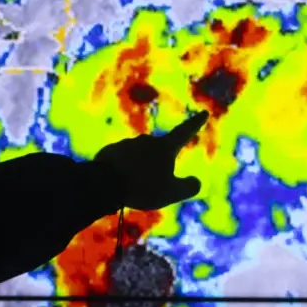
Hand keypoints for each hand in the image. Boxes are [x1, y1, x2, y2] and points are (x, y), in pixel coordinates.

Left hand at [93, 110, 209, 210]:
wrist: (103, 182)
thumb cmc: (142, 187)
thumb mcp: (171, 192)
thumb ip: (189, 187)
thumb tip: (196, 182)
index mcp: (164, 147)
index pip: (184, 132)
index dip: (196, 123)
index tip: (203, 113)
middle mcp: (146, 140)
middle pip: (159, 150)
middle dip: (160, 162)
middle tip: (155, 184)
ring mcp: (127, 144)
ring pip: (139, 156)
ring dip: (140, 168)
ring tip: (136, 188)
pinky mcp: (110, 151)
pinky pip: (122, 161)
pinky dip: (125, 170)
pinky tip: (121, 185)